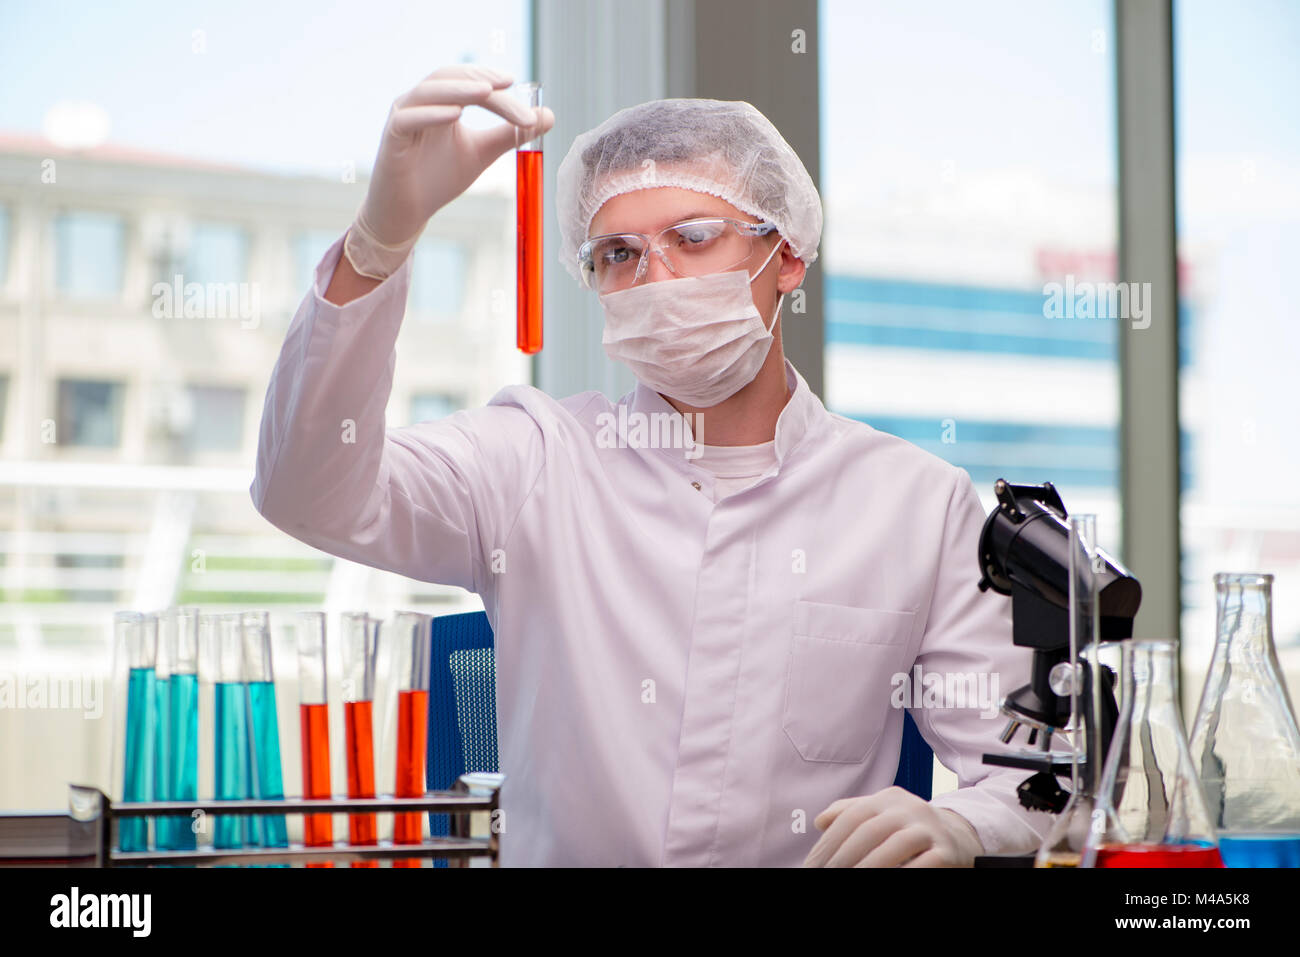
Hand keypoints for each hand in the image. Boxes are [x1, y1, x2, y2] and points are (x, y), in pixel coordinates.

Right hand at [346, 64, 554, 277]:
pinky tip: (455, 114)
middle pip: (451, 78)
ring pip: (429, 91)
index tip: (517, 85)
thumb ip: (509, 134)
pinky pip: (409, 118)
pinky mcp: (392, 137)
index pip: (470, 83)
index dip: (492, 81)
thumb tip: (547, 116)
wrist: (408, 211)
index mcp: (442, 101)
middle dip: (481, 82)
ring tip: (486, 92)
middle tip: (508, 87)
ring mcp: (403, 117)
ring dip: (459, 89)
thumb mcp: (481, 153)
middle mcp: (420, 102)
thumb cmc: (439, 178)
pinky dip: (431, 114)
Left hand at [802, 786, 983, 866]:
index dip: (828, 843)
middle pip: (867, 832)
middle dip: (842, 859)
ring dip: (866, 869)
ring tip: (848, 882)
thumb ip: (850, 813)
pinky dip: (901, 874)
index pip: (850, 818)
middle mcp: (908, 808)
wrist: (960, 837)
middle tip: (827, 876)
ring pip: (891, 849)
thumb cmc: (910, 830)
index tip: (813, 866)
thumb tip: (819, 822)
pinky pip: (920, 865)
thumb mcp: (883, 814)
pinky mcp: (946, 852)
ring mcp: (928, 829)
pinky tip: (882, 882)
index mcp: (888, 798)